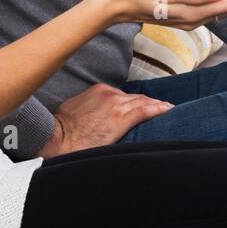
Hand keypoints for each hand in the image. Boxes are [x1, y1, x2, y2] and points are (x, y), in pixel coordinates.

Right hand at [37, 83, 174, 156]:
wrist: (59, 136)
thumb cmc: (62, 126)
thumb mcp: (75, 108)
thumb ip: (88, 106)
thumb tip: (92, 113)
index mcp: (98, 91)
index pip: (122, 95)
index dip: (132, 100)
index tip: (139, 104)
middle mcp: (109, 95)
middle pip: (134, 97)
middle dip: (147, 101)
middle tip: (160, 104)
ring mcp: (116, 106)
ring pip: (141, 102)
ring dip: (155, 104)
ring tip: (167, 107)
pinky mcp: (120, 119)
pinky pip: (144, 111)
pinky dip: (157, 108)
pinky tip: (167, 108)